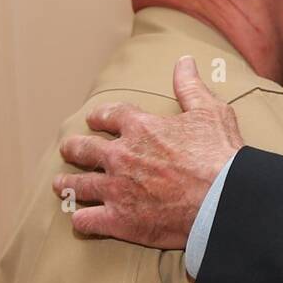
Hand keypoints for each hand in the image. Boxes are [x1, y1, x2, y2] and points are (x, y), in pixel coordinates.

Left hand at [52, 56, 242, 247]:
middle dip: (73, 149)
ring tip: (59, 185)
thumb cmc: (219, 156)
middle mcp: (121, 157)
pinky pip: (87, 221)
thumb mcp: (210, 112)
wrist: (223, 201)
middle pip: (84, 149)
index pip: (109, 115)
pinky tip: (80, 220)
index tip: (94, 119)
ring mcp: (116, 190)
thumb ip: (191, 87)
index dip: (99, 116)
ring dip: (67, 184)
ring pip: (78, 186)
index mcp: (141, 128)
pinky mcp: (119, 221)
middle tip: (68, 149)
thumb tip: (184, 62)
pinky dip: (82, 220)